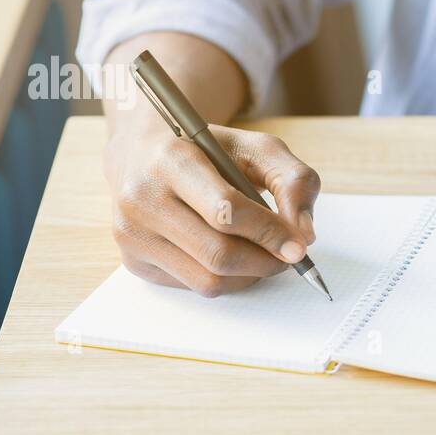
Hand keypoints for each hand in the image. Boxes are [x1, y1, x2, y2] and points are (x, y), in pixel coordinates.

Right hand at [104, 123, 319, 296]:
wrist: (141, 153)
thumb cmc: (206, 150)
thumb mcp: (255, 147)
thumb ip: (293, 179)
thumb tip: (304, 234)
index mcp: (170, 159)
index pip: (226, 212)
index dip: (269, 233)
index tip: (299, 246)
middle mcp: (141, 197)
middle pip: (219, 254)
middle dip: (265, 260)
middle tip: (288, 255)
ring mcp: (131, 233)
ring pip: (208, 280)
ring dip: (249, 275)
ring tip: (263, 254)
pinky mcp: (133, 260)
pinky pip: (193, 287)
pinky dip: (226, 278)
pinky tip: (231, 254)